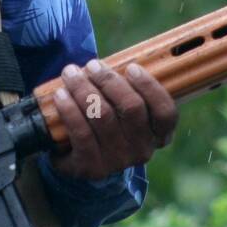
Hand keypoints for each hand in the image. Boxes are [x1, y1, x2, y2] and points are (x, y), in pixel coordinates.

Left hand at [48, 60, 178, 180]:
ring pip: (103, 116)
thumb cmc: (106, 121)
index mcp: (158, 135)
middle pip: (132, 108)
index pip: (166, 112)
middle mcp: (142, 150)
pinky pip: (81, 133)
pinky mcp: (92, 167)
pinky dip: (69, 109)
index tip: (131, 67)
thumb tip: (112, 59)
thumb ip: (126, 87)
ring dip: (83, 89)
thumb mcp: (123, 108)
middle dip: (109, 80)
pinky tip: (60, 95)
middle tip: (92, 65)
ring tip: (71, 74)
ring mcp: (117, 161)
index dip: (149, 87)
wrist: (78, 159)